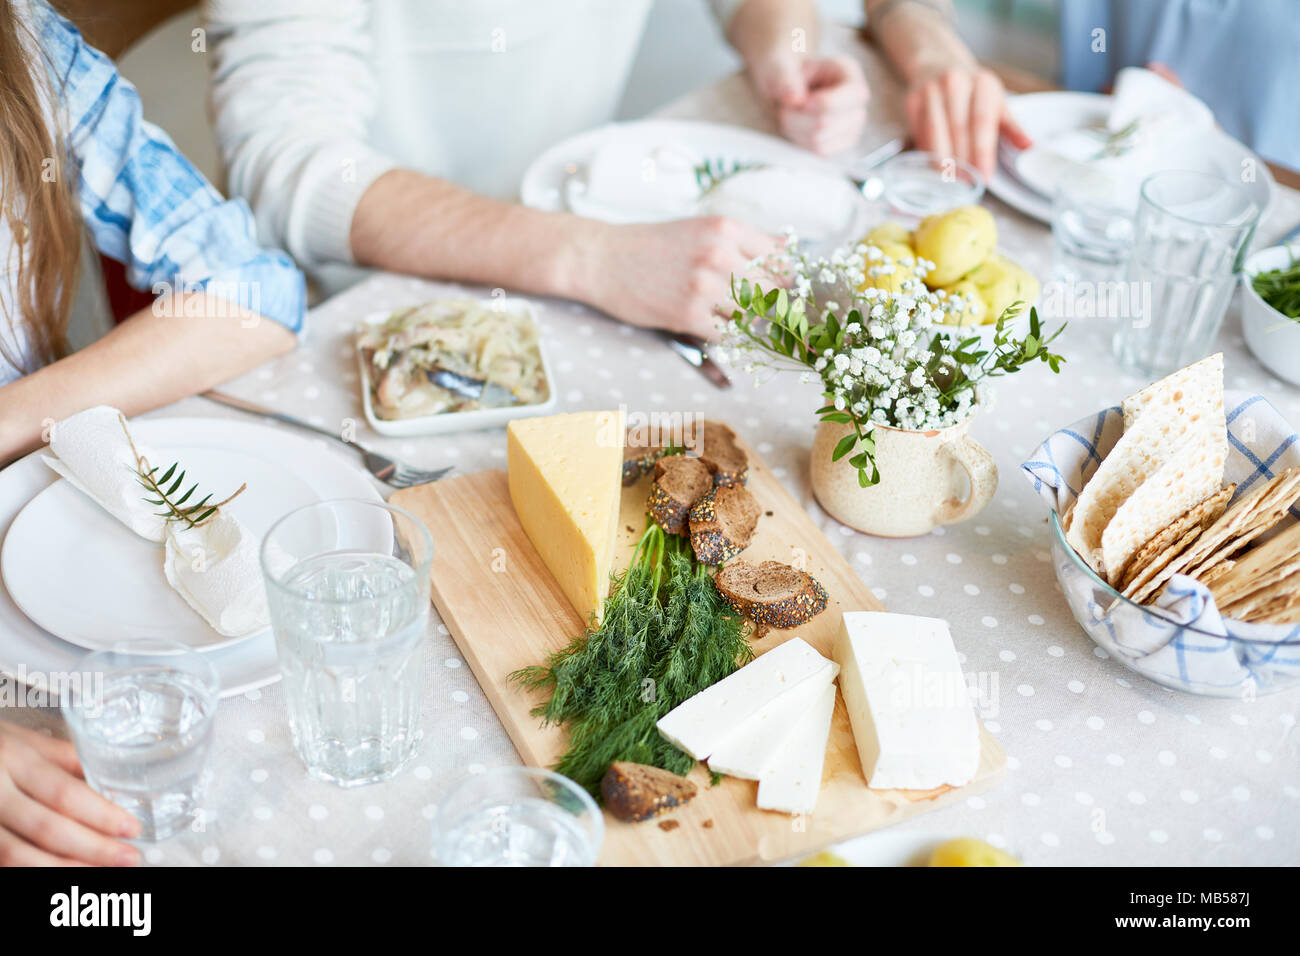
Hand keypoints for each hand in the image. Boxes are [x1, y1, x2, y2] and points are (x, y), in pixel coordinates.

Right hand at [0, 722, 140, 865]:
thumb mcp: (22, 737)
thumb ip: (63, 757)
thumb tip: (110, 775)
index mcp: (14, 759)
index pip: (64, 793)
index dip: (101, 815)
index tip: (132, 828)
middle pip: (47, 828)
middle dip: (92, 848)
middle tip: (128, 858)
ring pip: (18, 855)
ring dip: (63, 868)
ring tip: (100, 873)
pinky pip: (0, 861)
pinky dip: (29, 871)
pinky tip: (59, 874)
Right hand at [581, 217, 783, 340]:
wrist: (602, 258)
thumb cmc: (653, 245)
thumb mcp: (701, 228)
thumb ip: (743, 240)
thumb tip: (788, 250)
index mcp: (726, 228)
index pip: (780, 259)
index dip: (780, 277)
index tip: (772, 285)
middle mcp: (719, 254)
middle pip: (771, 290)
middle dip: (764, 301)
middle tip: (744, 303)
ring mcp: (704, 287)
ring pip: (751, 315)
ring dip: (740, 319)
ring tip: (719, 310)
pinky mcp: (688, 315)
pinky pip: (727, 335)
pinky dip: (721, 333)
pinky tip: (703, 321)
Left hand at [750, 52, 869, 155]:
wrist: (786, 85)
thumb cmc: (786, 71)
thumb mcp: (779, 65)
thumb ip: (785, 78)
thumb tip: (794, 99)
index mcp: (849, 72)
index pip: (855, 96)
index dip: (824, 103)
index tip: (801, 101)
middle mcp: (857, 100)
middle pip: (827, 123)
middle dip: (796, 117)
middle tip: (786, 105)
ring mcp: (854, 124)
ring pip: (820, 141)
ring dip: (795, 129)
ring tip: (790, 114)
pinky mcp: (843, 143)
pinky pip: (820, 151)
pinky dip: (801, 142)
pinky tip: (797, 127)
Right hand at [905, 65, 1031, 179]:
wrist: (938, 64)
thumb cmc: (972, 91)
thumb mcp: (996, 102)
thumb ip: (1011, 127)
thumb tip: (1029, 148)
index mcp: (982, 83)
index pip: (982, 122)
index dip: (983, 152)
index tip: (985, 176)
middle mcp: (955, 82)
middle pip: (958, 128)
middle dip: (963, 160)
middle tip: (967, 182)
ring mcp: (931, 90)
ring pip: (936, 132)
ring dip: (943, 160)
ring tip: (952, 178)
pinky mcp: (912, 100)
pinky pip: (920, 132)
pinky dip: (928, 153)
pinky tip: (936, 166)